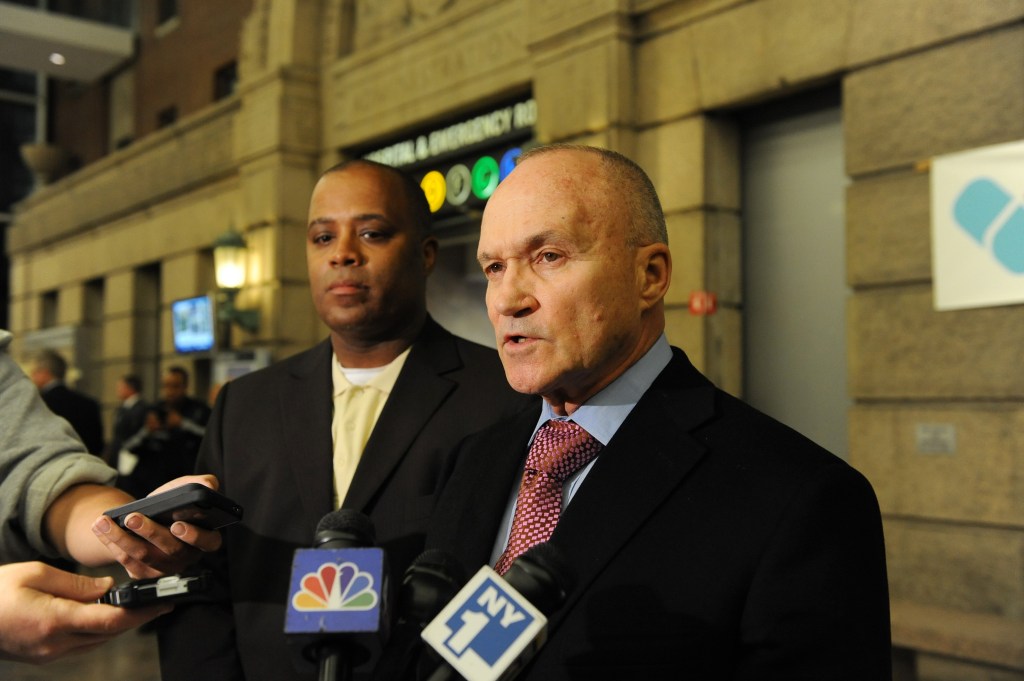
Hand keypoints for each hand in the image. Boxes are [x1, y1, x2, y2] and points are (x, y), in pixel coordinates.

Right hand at [0, 562, 169, 663]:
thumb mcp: (35, 575)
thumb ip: (75, 584)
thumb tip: (107, 589)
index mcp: (55, 621)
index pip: (110, 620)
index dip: (141, 612)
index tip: (163, 603)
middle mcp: (55, 643)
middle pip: (109, 632)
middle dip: (136, 618)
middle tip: (158, 602)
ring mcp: (49, 654)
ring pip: (97, 641)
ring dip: (118, 625)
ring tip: (137, 606)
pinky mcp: (43, 656)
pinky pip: (81, 645)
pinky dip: (98, 630)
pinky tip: (103, 616)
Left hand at [91, 474, 223, 578]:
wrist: (152, 519)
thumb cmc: (173, 505)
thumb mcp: (189, 490)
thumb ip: (204, 484)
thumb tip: (208, 485)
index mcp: (206, 538)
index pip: (208, 542)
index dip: (194, 536)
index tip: (177, 525)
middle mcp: (187, 557)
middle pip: (170, 549)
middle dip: (149, 532)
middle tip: (132, 518)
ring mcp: (165, 568)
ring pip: (143, 556)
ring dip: (121, 538)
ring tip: (105, 522)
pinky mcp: (144, 573)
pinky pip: (126, 561)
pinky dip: (110, 543)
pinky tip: (100, 529)